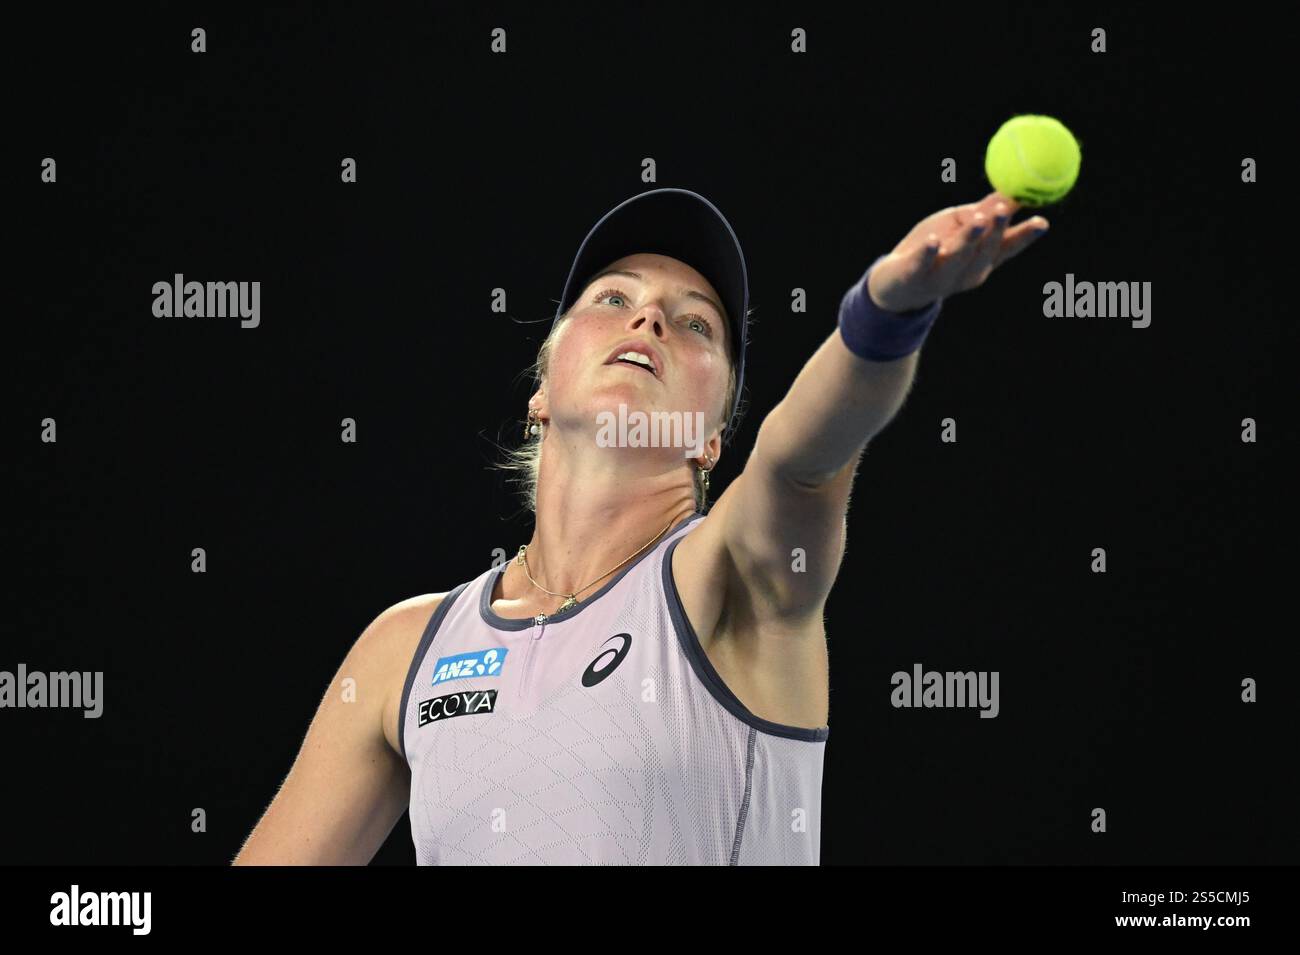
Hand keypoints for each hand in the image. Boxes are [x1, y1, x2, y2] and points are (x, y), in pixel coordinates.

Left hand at [866, 191, 1049, 311]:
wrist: (895, 286)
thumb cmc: (934, 250)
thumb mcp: (960, 226)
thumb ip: (984, 211)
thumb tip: (1014, 188)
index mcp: (982, 260)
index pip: (1007, 247)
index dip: (1024, 236)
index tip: (1042, 222)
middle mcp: (966, 272)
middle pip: (984, 251)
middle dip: (996, 230)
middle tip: (1005, 208)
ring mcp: (940, 277)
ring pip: (957, 257)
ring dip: (969, 238)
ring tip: (979, 219)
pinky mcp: (913, 276)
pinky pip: (921, 264)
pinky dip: (928, 253)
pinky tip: (933, 240)